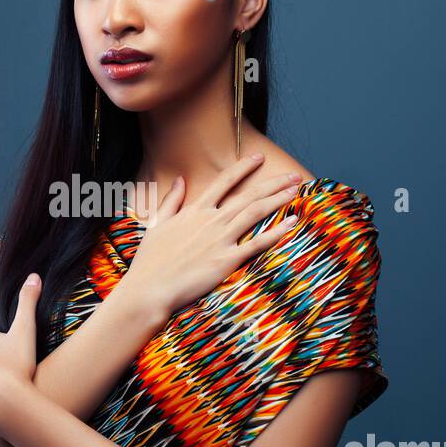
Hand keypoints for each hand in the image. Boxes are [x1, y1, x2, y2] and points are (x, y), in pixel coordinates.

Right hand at [124, 156, 304, 319]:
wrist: (149, 288)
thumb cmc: (150, 260)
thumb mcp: (158, 224)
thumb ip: (172, 200)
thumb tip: (180, 180)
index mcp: (195, 210)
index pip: (224, 182)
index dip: (243, 167)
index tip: (258, 158)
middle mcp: (211, 220)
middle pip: (249, 195)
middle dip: (273, 183)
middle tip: (293, 176)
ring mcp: (220, 239)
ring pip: (256, 212)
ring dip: (278, 199)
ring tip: (296, 190)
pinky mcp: (226, 260)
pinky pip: (256, 243)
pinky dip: (276, 232)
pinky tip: (291, 223)